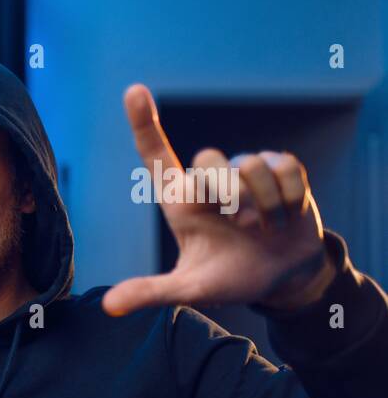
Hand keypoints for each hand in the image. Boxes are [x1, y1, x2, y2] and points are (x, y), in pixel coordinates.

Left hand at [103, 84, 335, 316]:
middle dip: (226, 196)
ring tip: (262, 228)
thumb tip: (108, 307)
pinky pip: (286, 170)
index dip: (145, 122)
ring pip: (249, 166)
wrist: (282, 277)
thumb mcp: (190, 289)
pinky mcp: (282, 168)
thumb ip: (152, 292)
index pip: (156, 155)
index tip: (133, 90)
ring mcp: (245, 170)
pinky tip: (285, 217)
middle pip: (209, 160)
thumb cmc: (230, 278)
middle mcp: (209, 178)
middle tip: (238, 226)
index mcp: (181, 199)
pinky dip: (288, 201)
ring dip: (261, 207)